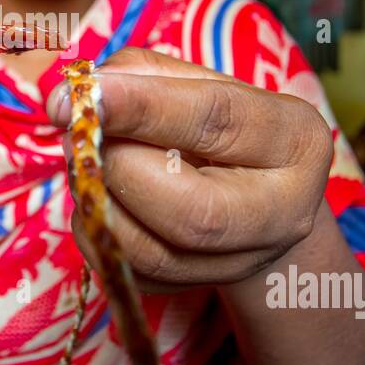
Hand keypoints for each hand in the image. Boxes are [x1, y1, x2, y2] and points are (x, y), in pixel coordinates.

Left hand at [46, 47, 333, 292]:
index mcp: (294, 139)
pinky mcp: (196, 288)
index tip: (85, 96)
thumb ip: (137, 76)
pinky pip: (127, 270)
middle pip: (190, 212)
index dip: (142, 108)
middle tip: (83, 135)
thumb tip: (70, 99)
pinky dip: (95, 229)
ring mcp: (243, 262)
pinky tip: (103, 195)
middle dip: (119, 167)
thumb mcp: (194, 82)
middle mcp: (283, 212)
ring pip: (151, 252)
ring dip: (99, 201)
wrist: (249, 191)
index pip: (215, 120)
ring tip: (90, 160)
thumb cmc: (218, 125)